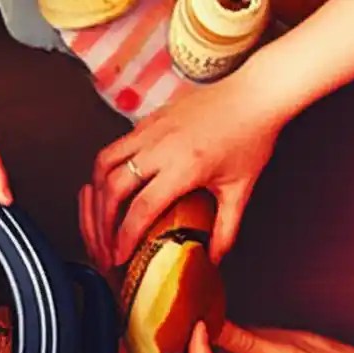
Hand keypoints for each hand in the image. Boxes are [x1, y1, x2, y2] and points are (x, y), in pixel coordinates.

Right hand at [82, 75, 284, 269]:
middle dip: (102, 221)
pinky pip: (113, 148)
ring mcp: (150, 131)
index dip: (125, 237)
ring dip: (96, 194)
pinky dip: (103, 171)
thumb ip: (226, 228)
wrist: (256, 94)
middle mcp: (161, 148)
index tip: (118, 257)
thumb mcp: (241, 188)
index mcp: (185, 167)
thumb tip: (213, 257)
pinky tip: (107, 187)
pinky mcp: (147, 121)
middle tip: (104, 243)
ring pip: (104, 164)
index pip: (142, 208)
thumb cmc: (252, 137)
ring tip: (98, 216)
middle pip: (113, 188)